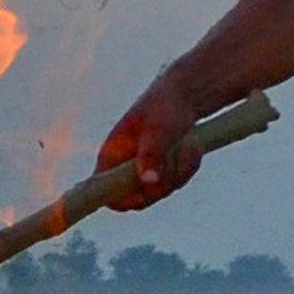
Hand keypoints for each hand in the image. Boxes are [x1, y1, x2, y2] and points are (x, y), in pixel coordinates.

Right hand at [96, 81, 203, 205]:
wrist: (185, 95)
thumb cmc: (164, 106)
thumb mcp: (157, 129)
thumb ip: (151, 155)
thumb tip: (148, 181)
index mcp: (111, 156)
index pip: (102, 191)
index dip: (117, 197)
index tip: (142, 188)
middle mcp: (123, 169)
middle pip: (138, 198)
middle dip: (163, 179)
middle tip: (176, 155)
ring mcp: (143, 172)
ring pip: (161, 190)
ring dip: (180, 169)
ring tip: (186, 143)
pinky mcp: (162, 173)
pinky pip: (176, 183)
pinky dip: (188, 167)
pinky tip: (191, 147)